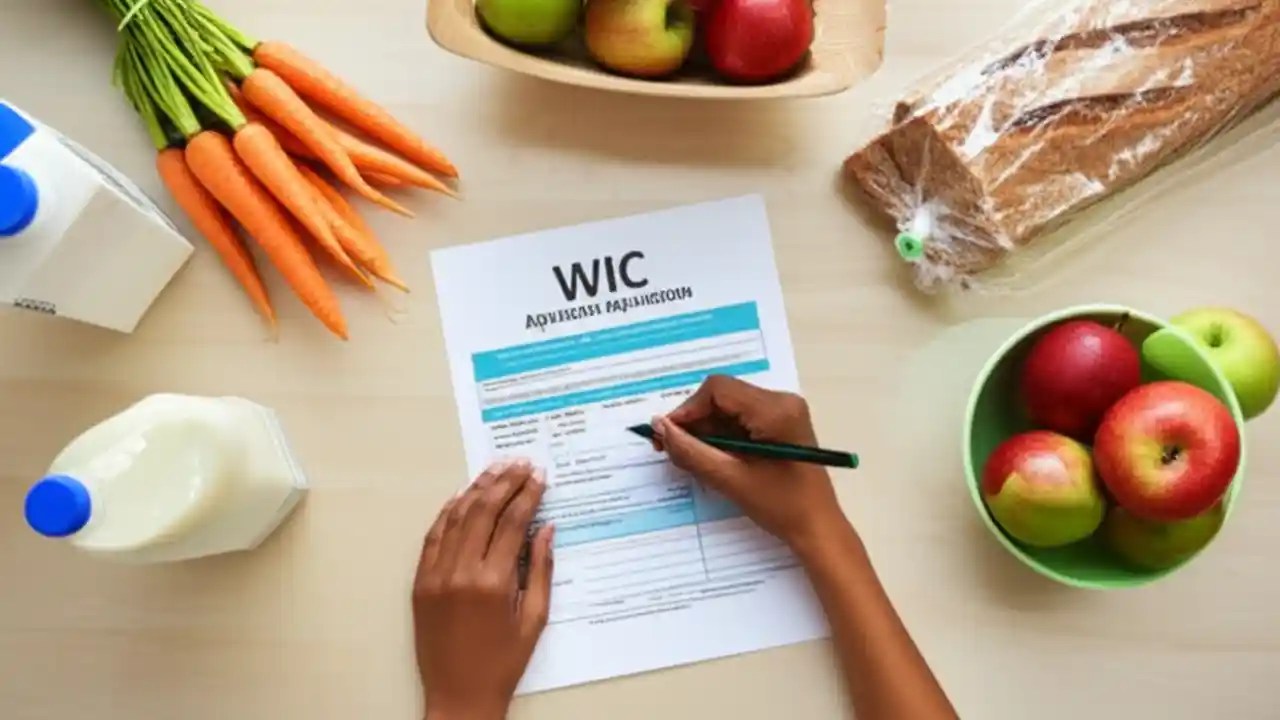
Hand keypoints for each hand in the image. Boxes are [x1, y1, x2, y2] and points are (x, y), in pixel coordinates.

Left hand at [413, 459, 554, 719]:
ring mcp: (435, 575)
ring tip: (496, 469)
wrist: (459, 696)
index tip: (539, 476)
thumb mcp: (534, 619)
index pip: (513, 522)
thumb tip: (546, 528)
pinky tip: (463, 496)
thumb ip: (540, 570)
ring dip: (477, 489)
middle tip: (520, 463)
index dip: (528, 494)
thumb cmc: (503, 663)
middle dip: (504, 482)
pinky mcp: (419, 582)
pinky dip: (448, 512)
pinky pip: (433, 536)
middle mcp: (461, 572)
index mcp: (494, 583)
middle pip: (484, 511)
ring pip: (456, 517)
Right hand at [652, 376, 848, 558]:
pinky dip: (722, 435)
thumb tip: (659, 427)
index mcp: (775, 410)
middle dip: (695, 421)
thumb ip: (690, 450)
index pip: (718, 390)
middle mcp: (782, 401)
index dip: (687, 410)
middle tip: (671, 448)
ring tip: (689, 456)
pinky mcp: (782, 424)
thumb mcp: (730, 478)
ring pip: (729, 408)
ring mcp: (784, 411)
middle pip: (723, 396)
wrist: (818, 527)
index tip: (667, 435)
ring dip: (706, 429)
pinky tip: (711, 457)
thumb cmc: (780, 506)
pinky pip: (742, 419)